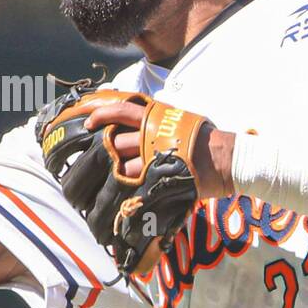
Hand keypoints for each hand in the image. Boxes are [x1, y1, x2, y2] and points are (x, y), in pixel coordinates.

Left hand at [86, 102, 235, 200]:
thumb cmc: (203, 139)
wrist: (225, 157)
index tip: (86, 121)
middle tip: (81, 160)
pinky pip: (134, 184)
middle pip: (114, 140)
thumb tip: (132, 124)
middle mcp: (151, 133)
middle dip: (97, 150)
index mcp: (155, 116)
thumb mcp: (177, 119)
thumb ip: (154, 121)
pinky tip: (111, 197)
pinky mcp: (159, 174)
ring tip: (88, 186)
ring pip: (120, 164)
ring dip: (106, 175)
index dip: (100, 113)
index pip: (120, 109)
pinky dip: (122, 190)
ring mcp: (154, 155)